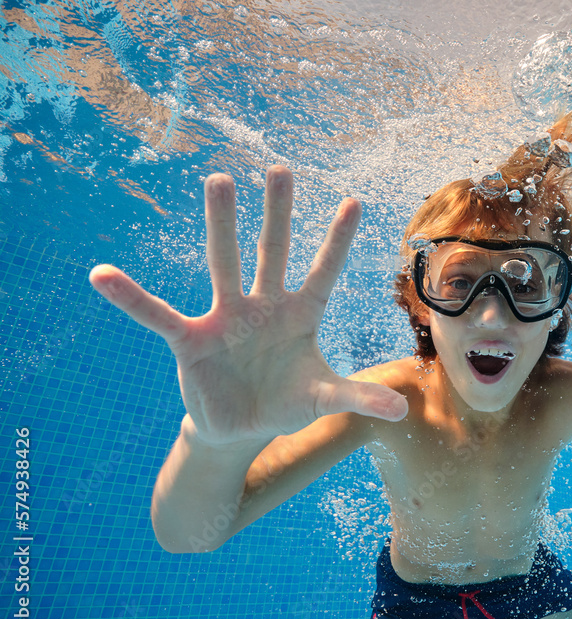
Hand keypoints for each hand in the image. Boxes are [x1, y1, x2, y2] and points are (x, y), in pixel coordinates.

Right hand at [89, 166, 407, 445]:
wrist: (242, 428)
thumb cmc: (285, 403)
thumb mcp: (323, 400)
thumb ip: (358, 399)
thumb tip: (403, 411)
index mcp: (300, 316)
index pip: (324, 272)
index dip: (338, 241)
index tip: (355, 201)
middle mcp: (263, 306)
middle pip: (272, 252)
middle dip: (277, 214)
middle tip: (281, 168)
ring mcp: (226, 318)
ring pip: (224, 264)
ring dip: (222, 225)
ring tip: (219, 180)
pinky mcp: (191, 341)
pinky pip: (156, 315)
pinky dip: (130, 298)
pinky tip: (101, 275)